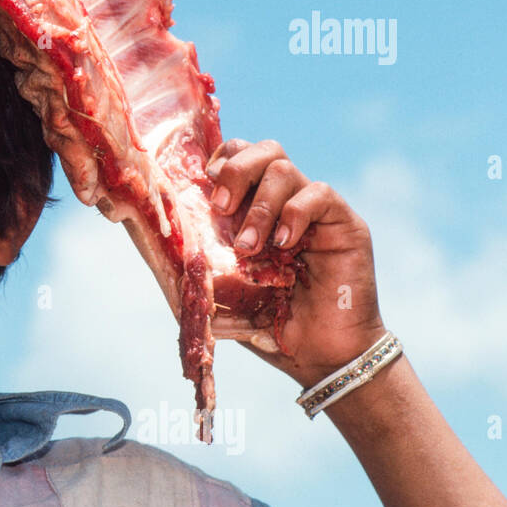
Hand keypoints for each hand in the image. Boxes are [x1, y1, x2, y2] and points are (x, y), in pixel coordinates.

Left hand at [206, 139, 387, 387]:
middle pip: (263, 150)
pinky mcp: (344, 224)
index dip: (221, 161)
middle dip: (236, 170)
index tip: (204, 188)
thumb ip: (198, 271)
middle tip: (221, 209)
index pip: (239, 157)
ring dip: (259, 206)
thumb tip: (161, 251)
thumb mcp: (223, 296)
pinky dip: (294, 213)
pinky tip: (283, 245)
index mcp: (254, 211)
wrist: (321, 357)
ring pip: (284, 169)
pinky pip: (319, 193)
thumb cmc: (271, 327)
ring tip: (249, 248)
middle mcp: (285, 203)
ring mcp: (316, 211)